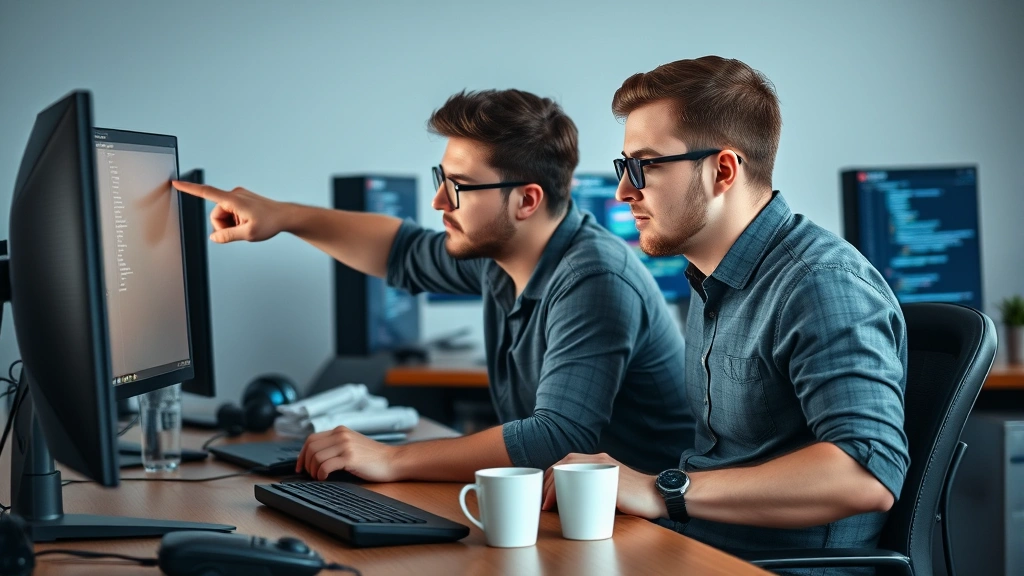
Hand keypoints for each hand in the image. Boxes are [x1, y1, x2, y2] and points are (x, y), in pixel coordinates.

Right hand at [172, 180, 286, 242]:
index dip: (189, 189)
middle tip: (240, 231)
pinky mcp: (240, 200)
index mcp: (233, 200)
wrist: (284, 216)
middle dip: (223, 226)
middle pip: (215, 214)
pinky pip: (229, 213)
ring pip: (222, 215)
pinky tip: (246, 223)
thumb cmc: (270, 222)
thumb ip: (228, 236)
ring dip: (230, 224)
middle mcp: (233, 195)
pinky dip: (234, 221)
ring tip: (245, 226)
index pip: (206, 192)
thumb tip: (214, 237)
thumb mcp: (248, 234)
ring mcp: (237, 196)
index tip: (176, 183)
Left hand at [295, 426, 401, 482]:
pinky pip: (326, 466)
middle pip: (311, 447)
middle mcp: (341, 435)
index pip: (311, 439)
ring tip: (319, 478)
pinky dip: (321, 474)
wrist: (393, 461)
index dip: (302, 454)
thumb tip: (314, 458)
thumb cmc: (373, 458)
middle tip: (310, 475)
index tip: (300, 467)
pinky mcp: (350, 457)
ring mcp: (346, 445)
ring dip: (313, 471)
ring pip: (316, 457)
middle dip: (305, 463)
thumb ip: (336, 446)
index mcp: (340, 431)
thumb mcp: (352, 445)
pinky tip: (325, 478)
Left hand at [541, 453, 667, 519]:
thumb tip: (576, 501)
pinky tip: (562, 503)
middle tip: (542, 501)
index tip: (544, 491)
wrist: (659, 495)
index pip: (567, 461)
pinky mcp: (609, 482)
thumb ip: (596, 485)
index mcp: (599, 460)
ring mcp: (604, 469)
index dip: (552, 474)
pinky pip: (583, 484)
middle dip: (548, 482)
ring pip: (569, 470)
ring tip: (547, 504)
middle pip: (564, 464)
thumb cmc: (635, 495)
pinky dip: (569, 492)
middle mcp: (599, 460)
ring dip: (554, 487)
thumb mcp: (612, 484)